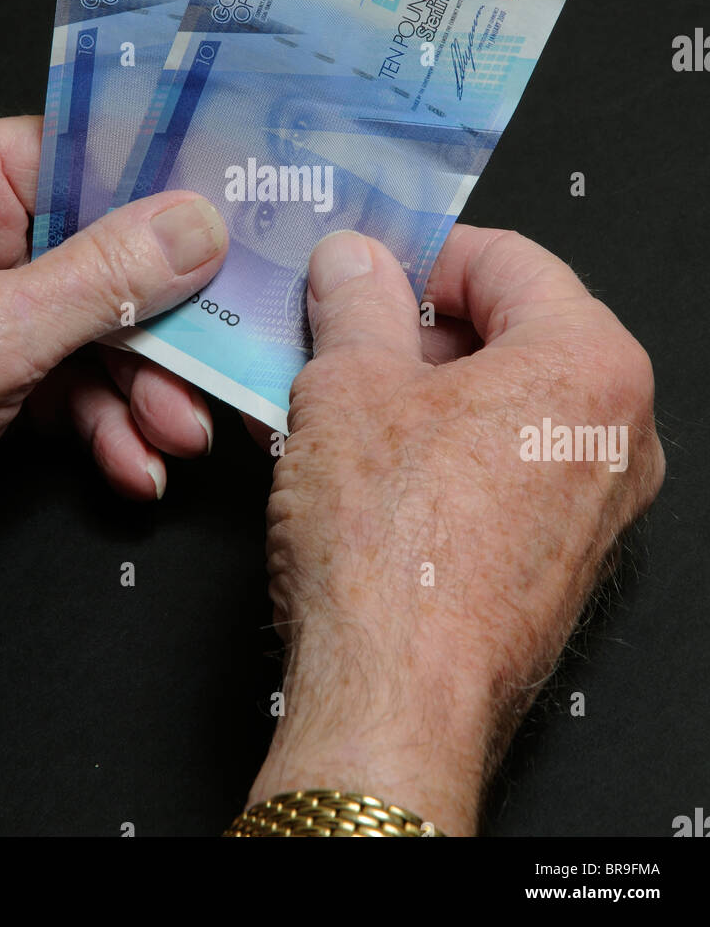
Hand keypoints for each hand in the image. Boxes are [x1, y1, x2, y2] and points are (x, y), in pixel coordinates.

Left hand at [0, 116, 226, 600]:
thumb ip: (101, 281)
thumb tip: (191, 227)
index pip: (79, 161)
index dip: (160, 198)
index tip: (230, 228)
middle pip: (105, 253)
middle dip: (160, 324)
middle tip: (216, 358)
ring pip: (100, 328)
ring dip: (146, 388)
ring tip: (174, 430)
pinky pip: (76, 384)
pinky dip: (111, 425)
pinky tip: (131, 460)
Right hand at [250, 227, 664, 834]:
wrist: (394, 699)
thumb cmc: (392, 557)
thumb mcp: (347, 385)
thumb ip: (357, 301)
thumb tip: (355, 266)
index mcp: (589, 362)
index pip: (508, 258)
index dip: (422, 253)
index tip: (369, 266)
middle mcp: (616, 431)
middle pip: (511, 332)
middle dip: (414, 330)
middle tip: (340, 336)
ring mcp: (595, 502)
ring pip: (501, 405)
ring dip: (418, 392)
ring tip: (336, 404)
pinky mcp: (561, 558)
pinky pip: (503, 468)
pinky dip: (441, 450)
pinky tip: (368, 466)